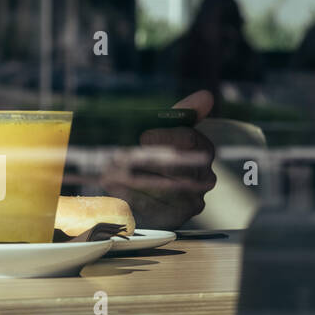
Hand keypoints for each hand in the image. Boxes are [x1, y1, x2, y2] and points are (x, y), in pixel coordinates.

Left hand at [100, 90, 216, 229]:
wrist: (146, 190)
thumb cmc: (156, 153)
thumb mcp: (166, 130)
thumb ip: (183, 113)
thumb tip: (206, 96)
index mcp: (203, 151)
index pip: (189, 139)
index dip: (165, 137)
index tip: (143, 138)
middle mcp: (204, 177)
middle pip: (175, 165)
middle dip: (144, 159)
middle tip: (118, 155)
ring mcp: (192, 200)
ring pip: (161, 187)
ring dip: (132, 177)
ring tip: (109, 170)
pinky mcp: (175, 218)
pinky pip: (152, 207)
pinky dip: (130, 196)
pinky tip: (114, 187)